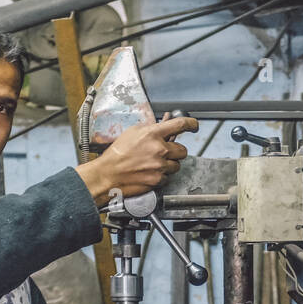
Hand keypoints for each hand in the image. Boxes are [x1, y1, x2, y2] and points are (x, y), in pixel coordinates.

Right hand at [75, 115, 198, 204]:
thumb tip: (164, 123)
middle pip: (182, 150)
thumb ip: (150, 128)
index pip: (180, 125)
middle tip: (165, 153)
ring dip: (169, 165)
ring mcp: (160, 166)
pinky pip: (167, 178)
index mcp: (152, 134)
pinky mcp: (158, 180)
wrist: (108, 174)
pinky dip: (161, 176)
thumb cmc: (117, 154)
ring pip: (176, 165)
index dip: (191, 124)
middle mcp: (159, 149)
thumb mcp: (132, 133)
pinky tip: (150, 173)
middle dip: (175, 152)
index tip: (194, 125)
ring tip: (154, 164)